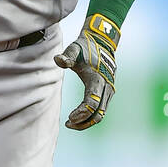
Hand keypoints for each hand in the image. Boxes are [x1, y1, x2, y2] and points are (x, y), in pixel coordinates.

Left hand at [54, 13, 119, 129]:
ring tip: (71, 123)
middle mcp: (106, 87)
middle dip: (83, 122)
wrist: (102, 42)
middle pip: (98, 114)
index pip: (91, 104)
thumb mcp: (74, 49)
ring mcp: (109, 90)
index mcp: (97, 80)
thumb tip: (57, 59)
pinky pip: (102, 109)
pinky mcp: (109, 92)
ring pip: (101, 114)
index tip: (69, 118)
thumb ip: (67, 56)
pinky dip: (91, 116)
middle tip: (68, 124)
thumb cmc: (85, 47)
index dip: (81, 113)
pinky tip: (79, 117)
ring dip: (87, 121)